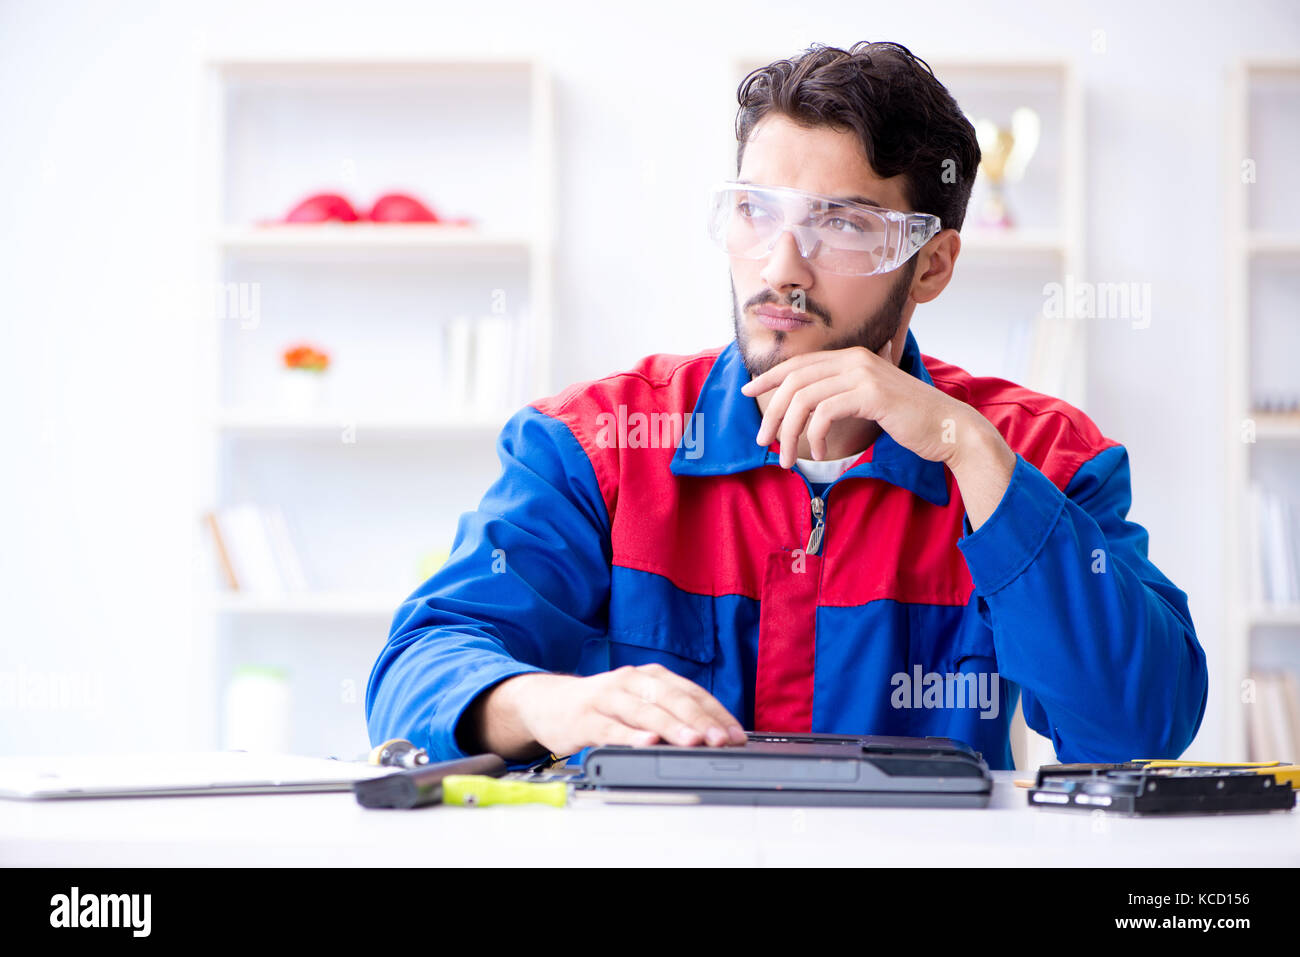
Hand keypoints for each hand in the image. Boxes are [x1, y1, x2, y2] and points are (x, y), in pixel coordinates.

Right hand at [507, 666, 746, 757]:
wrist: (550, 703)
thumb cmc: (603, 706)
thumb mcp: (639, 703)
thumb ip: (669, 715)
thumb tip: (711, 739)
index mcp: (650, 677)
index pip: (691, 693)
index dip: (716, 714)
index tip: (736, 735)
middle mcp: (631, 681)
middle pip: (671, 699)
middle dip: (699, 720)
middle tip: (721, 740)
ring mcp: (607, 697)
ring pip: (645, 712)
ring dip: (672, 727)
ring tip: (694, 742)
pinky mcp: (585, 718)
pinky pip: (611, 728)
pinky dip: (631, 736)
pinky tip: (648, 743)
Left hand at [740, 340, 990, 469]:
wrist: (949, 428)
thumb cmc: (909, 420)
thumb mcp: (869, 400)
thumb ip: (841, 395)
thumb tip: (806, 407)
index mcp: (852, 356)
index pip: (799, 363)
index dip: (769, 377)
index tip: (748, 392)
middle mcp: (855, 358)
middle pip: (795, 380)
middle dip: (772, 411)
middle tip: (763, 440)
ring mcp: (863, 374)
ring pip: (804, 398)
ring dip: (789, 431)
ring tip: (786, 458)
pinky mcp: (871, 394)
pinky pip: (824, 414)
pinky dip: (815, 437)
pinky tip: (821, 454)